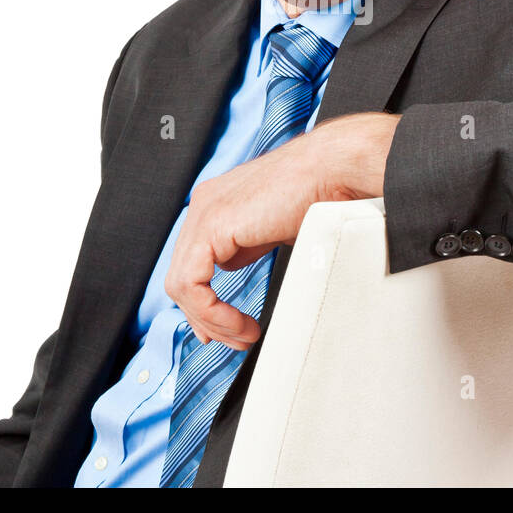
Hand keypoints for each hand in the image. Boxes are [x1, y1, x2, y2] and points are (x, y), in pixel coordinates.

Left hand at [164, 111, 400, 349]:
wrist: (332, 171)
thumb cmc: (316, 193)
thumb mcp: (269, 230)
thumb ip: (244, 248)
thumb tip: (229, 271)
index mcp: (215, 205)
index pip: (189, 263)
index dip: (202, 304)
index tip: (226, 330)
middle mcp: (203, 206)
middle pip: (181, 276)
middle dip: (206, 319)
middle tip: (237, 341)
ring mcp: (204, 213)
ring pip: (180, 285)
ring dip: (211, 321)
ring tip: (243, 335)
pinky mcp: (212, 226)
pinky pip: (190, 284)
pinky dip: (212, 312)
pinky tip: (239, 323)